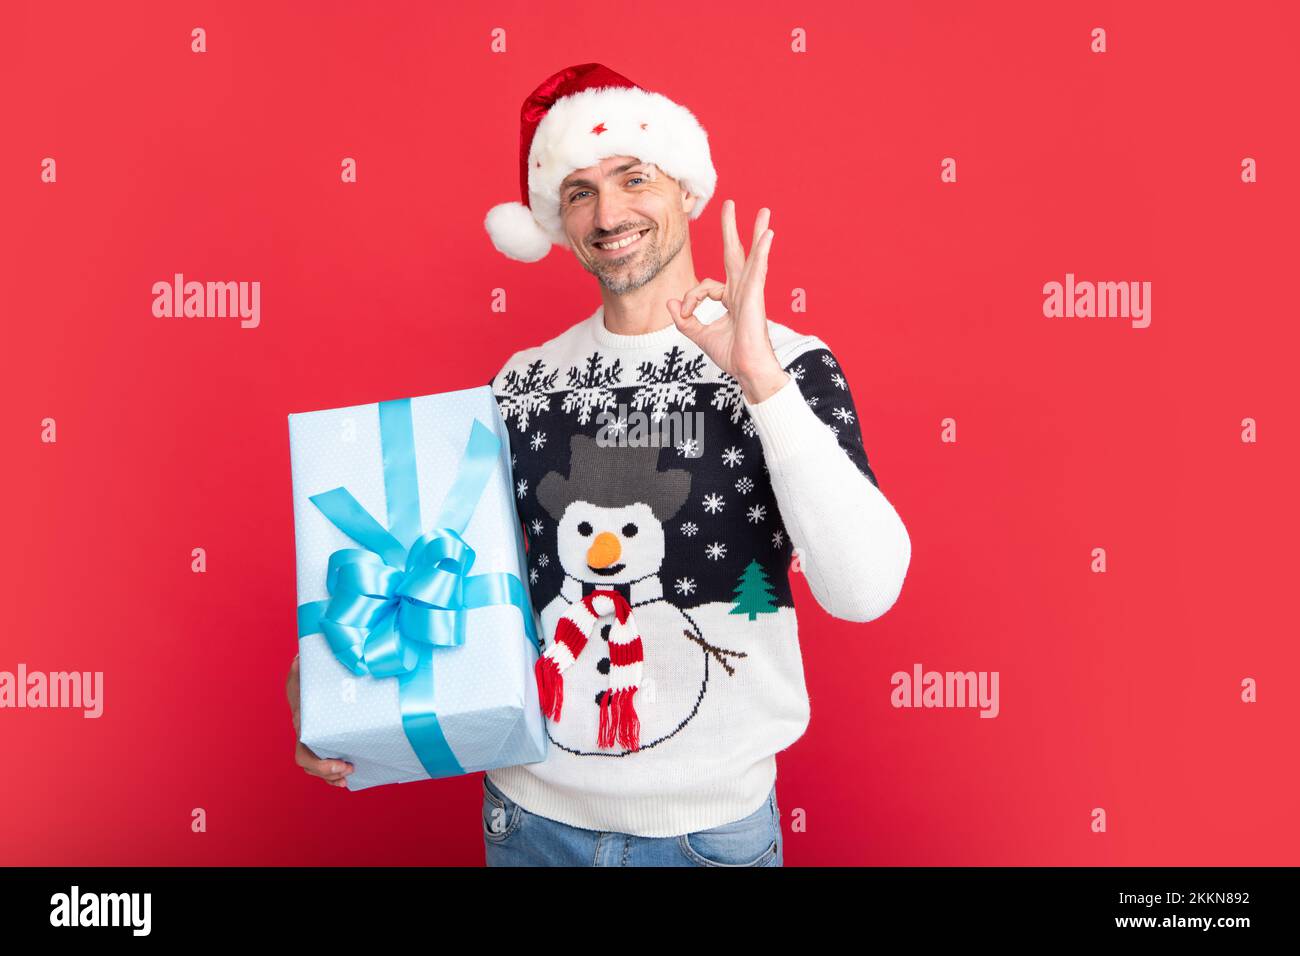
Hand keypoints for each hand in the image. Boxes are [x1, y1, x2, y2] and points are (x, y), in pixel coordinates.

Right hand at [287, 654, 353, 787]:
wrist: (309, 687)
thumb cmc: (305, 683)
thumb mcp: (300, 677)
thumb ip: (298, 670)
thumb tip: (299, 657)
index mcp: (301, 727)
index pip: (304, 752)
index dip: (319, 763)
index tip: (339, 762)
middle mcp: (305, 739)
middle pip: (310, 766)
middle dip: (327, 771)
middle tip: (348, 768)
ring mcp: (313, 744)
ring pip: (315, 769)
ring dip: (331, 776)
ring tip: (349, 775)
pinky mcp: (323, 745)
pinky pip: (324, 768)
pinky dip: (332, 777)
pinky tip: (345, 780)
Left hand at [666, 199, 789, 402]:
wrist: (747, 369)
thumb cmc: (731, 355)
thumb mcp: (699, 335)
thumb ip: (684, 319)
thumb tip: (669, 301)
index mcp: (731, 299)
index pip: (704, 287)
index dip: (690, 299)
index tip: (683, 313)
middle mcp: (742, 291)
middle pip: (735, 254)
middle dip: (731, 229)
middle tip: (730, 204)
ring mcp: (750, 292)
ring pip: (751, 255)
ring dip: (755, 232)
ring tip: (763, 212)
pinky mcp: (755, 296)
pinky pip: (758, 268)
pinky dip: (762, 250)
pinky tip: (767, 233)